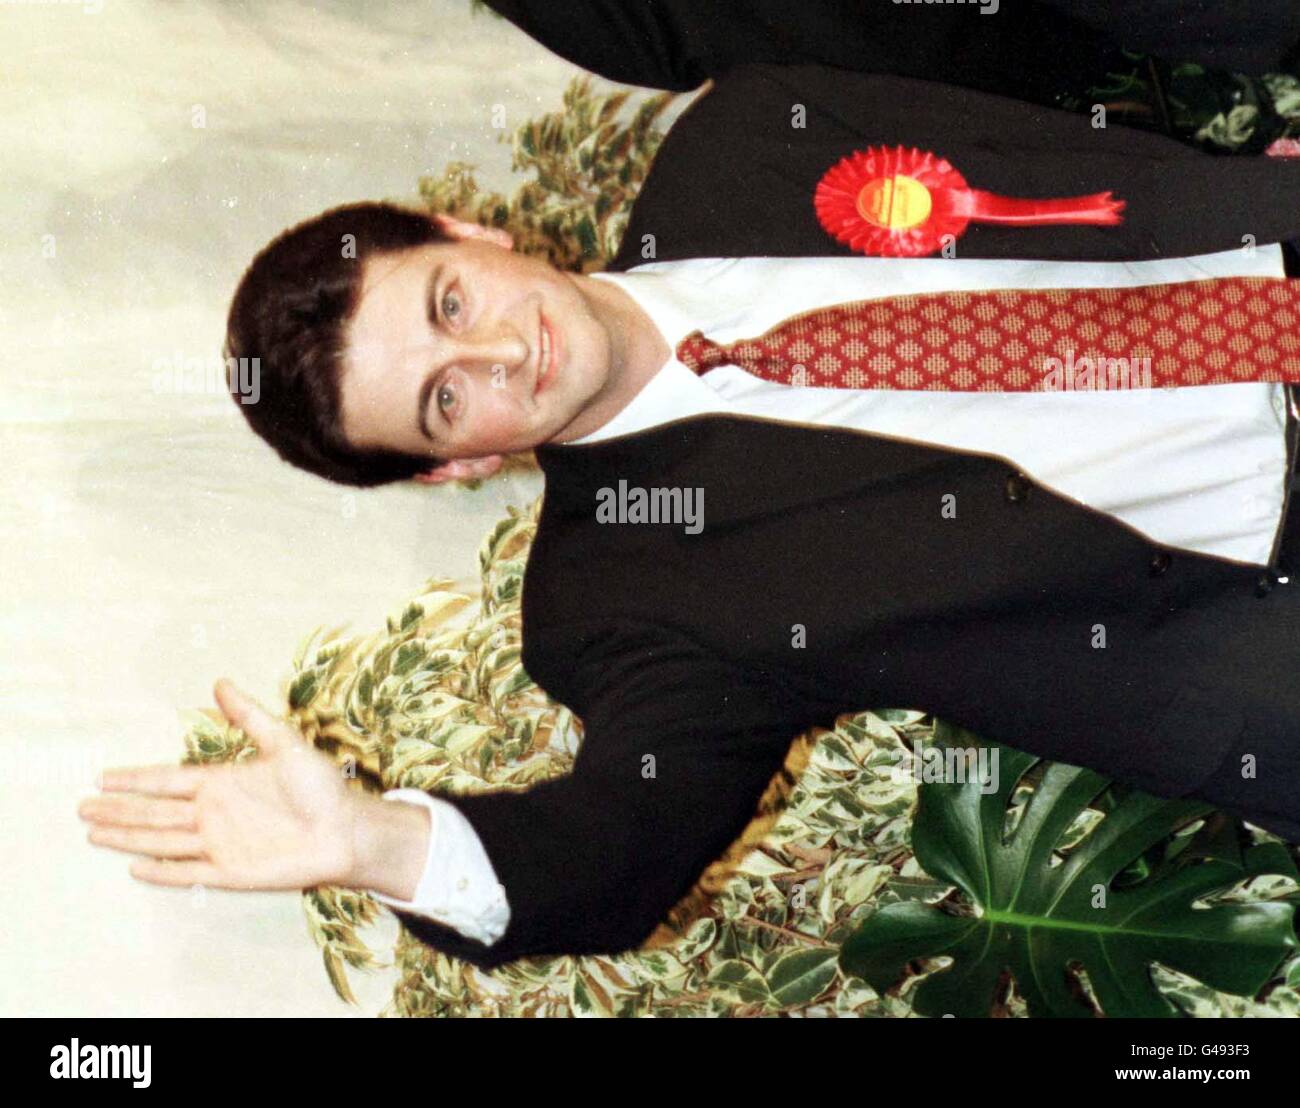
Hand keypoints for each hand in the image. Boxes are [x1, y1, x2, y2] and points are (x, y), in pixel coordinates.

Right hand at [78, 678, 359, 890]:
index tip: (101, 777)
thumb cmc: (320, 786)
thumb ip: (249, 716)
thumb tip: (220, 682)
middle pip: (155, 813)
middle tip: (81, 809)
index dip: (135, 779)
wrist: (347, 829)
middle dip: (118, 811)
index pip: (167, 781)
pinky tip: (134, 869)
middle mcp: (215, 814)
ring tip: (93, 834)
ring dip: (128, 838)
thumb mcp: (284, 743)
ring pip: (162, 841)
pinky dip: (162, 872)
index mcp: (222, 782)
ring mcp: (221, 844)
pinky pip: (188, 873)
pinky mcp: (232, 871)